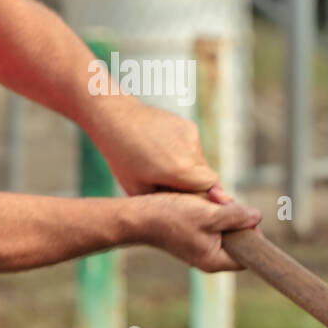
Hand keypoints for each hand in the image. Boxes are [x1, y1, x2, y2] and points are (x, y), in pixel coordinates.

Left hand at [82, 94, 220, 196]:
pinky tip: (163, 147)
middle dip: (193, 180)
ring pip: (201, 161)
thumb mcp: (139, 189)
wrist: (116, 120)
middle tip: (168, 178)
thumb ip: (166, 200)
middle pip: (207, 175)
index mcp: (181, 171)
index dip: (198, 193)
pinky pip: (194, 146)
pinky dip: (184, 151)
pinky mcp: (189, 126)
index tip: (179, 191)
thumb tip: (187, 208)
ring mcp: (192, 137)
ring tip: (162, 161)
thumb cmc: (124, 158)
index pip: (210, 188)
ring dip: (189, 165)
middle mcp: (192, 153)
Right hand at [129, 193, 261, 271]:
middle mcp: (209, 256)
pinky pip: (212, 222)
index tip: (247, 215)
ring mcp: (200, 246)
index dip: (253, 234)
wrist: (135, 217)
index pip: (248, 255)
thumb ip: (236, 217)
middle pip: (238, 237)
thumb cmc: (170, 217)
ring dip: (222, 208)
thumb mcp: (209, 214)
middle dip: (235, 215)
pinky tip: (203, 198)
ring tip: (211, 196)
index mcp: (215, 260)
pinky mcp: (192, 234)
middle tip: (223, 199)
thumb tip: (257, 217)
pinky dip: (211, 209)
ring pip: (225, 226)